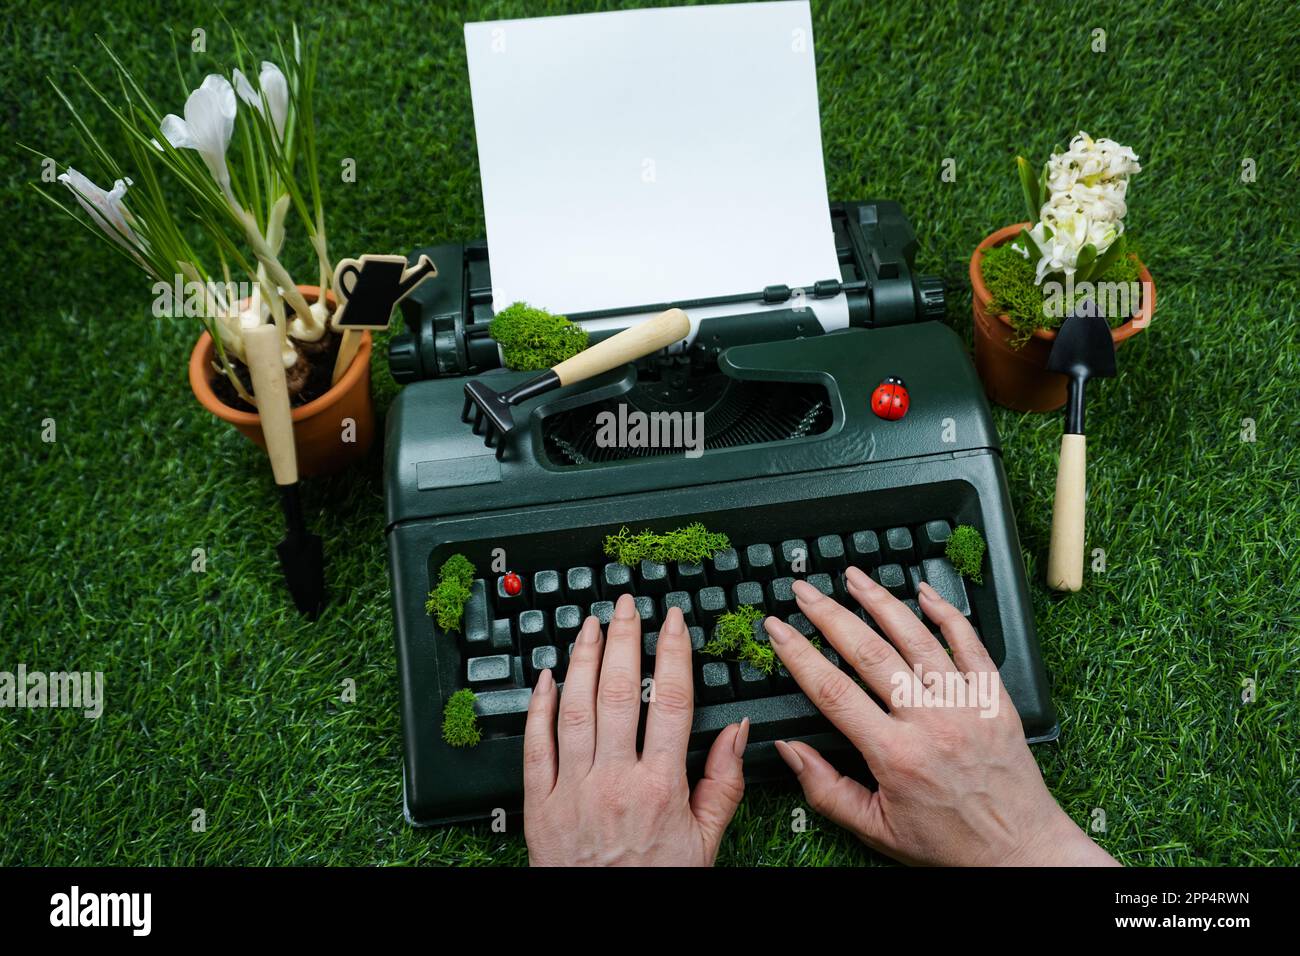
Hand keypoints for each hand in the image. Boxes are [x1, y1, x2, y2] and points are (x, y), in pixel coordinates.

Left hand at [523, 593, 747, 865]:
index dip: (674, 653)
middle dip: (626, 640)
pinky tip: (546, 676)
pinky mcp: (539, 804)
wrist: (607, 926)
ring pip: (576, 708)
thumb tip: (739, 730)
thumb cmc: (657, 883)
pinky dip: (539, 707)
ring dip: (584, 659)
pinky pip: (536, 745)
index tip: (674, 621)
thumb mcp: (707, 842)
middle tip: (628, 604)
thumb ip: (724, 782)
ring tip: (591, 624)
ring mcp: (573, 789)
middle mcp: (615, 781)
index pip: (672, 701)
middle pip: (621, 692)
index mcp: (661, 787)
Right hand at [765, 567, 1116, 865]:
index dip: (799, 655)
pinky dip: (947, 613)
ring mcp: (966, 705)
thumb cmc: (950, 843)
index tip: (777, 630)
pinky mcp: (995, 698)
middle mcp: (930, 722)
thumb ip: (826, 789)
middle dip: (830, 615)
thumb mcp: (876, 829)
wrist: (1021, 850)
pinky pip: (970, 644)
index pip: (834, 692)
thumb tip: (789, 750)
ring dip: (881, 602)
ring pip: (917, 638)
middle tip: (804, 591)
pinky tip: (923, 592)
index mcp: (895, 756)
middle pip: (870, 653)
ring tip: (853, 577)